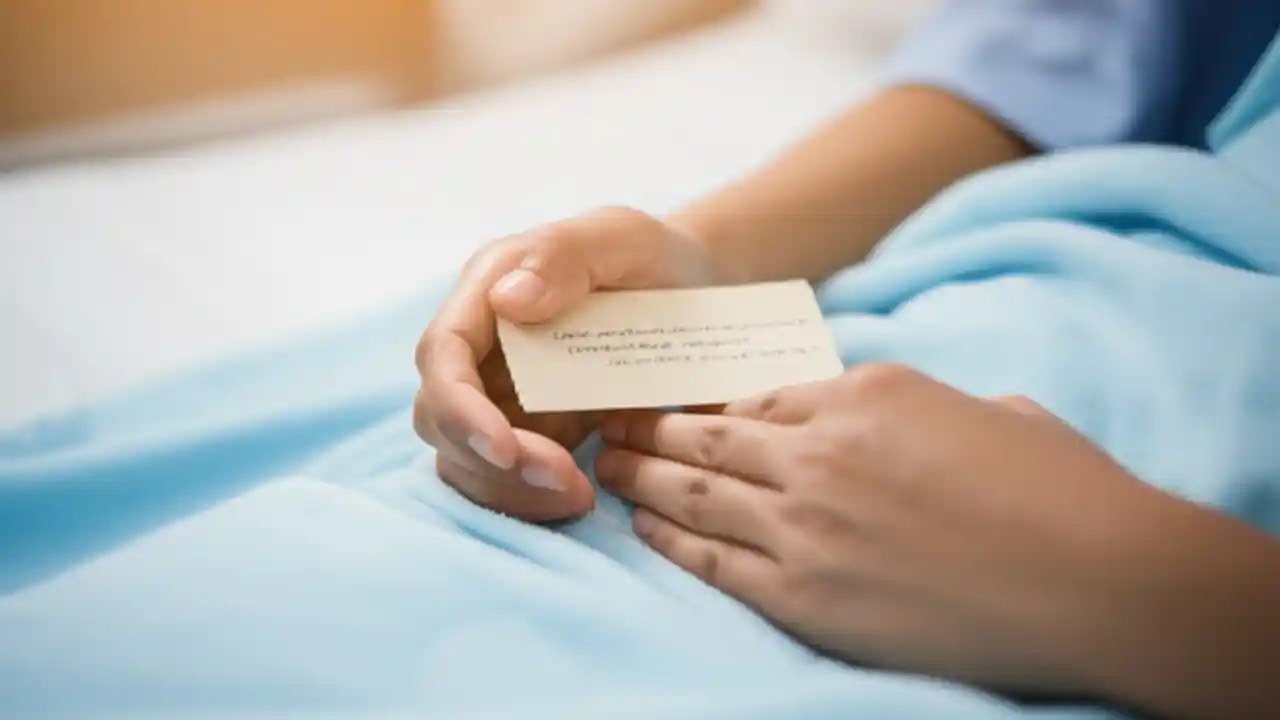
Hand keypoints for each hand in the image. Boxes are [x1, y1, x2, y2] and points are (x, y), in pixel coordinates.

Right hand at [414, 207, 713, 520]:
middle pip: (441, 417)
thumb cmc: (652, 256)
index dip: (460, 408)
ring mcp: (498, 391)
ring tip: (580, 497)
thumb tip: (506, 301)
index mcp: (487, 289)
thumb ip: (564, 259)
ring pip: (464, 457)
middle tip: (566, 481)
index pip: (442, 354)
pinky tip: (582, 499)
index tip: (506, 448)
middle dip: (492, 461)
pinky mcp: (527, 429)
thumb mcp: (620, 238)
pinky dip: (531, 498)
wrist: (690, 289)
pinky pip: (504, 477)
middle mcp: (480, 344)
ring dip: (510, 489)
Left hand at [595, 363, 1171, 694]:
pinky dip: (668, 541)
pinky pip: (712, 562)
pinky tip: (641, 526)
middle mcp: (820, 451)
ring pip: (695, 493)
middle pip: (709, 436)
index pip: (760, 395)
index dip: (712, 403)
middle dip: (654, 430)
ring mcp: (806, 525)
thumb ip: (916, 408)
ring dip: (643, 478)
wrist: (1097, 581)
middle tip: (615, 425)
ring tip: (609, 468)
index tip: (680, 407)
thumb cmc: (1062, 491)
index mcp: (865, 392)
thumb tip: (887, 426)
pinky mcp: (806, 596)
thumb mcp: (987, 410)